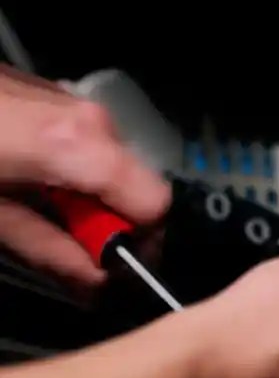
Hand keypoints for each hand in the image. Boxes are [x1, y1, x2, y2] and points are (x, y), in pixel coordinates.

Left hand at [0, 66, 169, 287]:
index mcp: (77, 146)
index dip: (139, 244)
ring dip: (85, 201)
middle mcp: (88, 119)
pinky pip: (87, 146)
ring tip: (34, 217)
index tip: (109, 268)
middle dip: (109, 225)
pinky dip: (70, 175)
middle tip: (70, 254)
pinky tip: (26, 186)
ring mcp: (72, 104)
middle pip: (134, 185)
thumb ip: (47, 249)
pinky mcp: (55, 99)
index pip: (154, 205)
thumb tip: (92, 278)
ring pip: (111, 167)